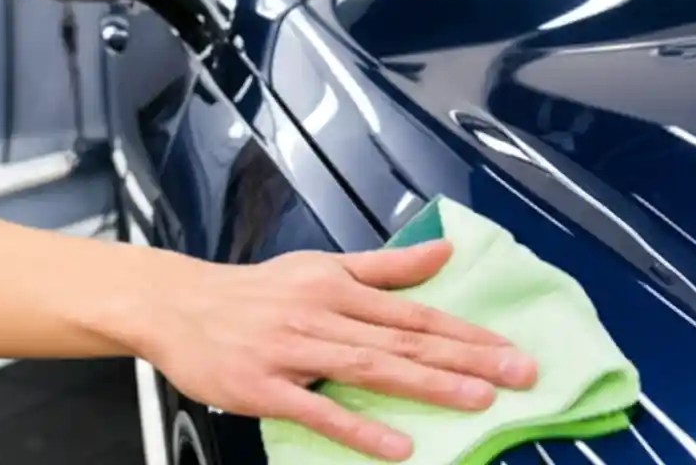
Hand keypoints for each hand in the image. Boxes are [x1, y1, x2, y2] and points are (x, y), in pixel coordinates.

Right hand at [139, 240, 538, 460]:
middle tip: (518, 374)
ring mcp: (293, 351)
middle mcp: (322, 315)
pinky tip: (397, 444)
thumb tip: (445, 250)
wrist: (178, 306)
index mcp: (339, 288)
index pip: (415, 311)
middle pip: (404, 339)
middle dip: (466, 358)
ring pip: (370, 367)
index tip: (511, 349)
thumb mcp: (322, 266)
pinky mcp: (264, 387)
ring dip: (427, 384)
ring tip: (476, 400)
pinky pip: (317, 410)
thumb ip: (386, 266)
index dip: (466, 332)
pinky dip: (358, 428)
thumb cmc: (256, 290)